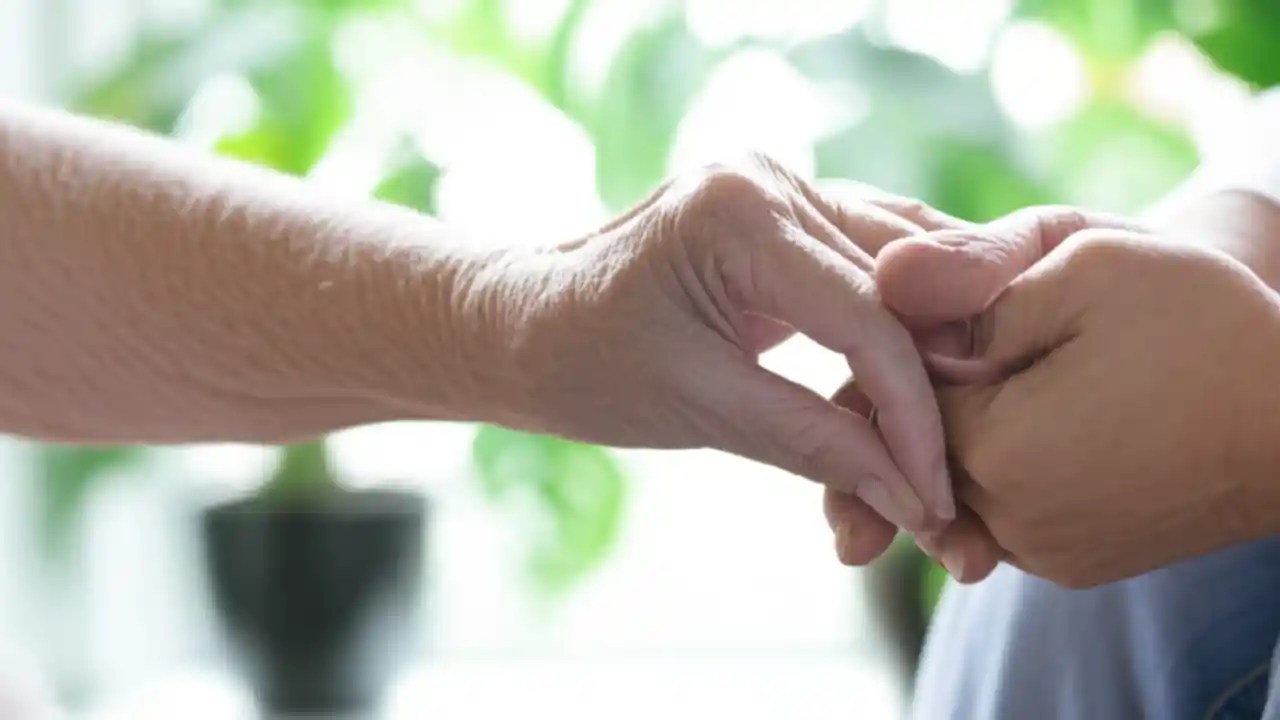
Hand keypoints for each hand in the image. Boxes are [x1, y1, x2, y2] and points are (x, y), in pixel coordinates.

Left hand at [485, 155, 956, 530]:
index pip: (869, 315)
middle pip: (903, 287)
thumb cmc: (580, 362)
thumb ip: (811, 443)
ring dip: (930, 360)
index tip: (933, 496)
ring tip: (948, 445)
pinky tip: (927, 391)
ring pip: (904, 276)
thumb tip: (911, 496)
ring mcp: (784, 191)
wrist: (521, 328)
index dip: (911, 414)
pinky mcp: (787, 221)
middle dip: (934, 388)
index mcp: (740, 208)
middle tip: (956, 483)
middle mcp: (773, 179)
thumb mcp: (695, 407)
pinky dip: (898, 337)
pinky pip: (870, 276)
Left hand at [923, 224, 1279, 586]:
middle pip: (918, 440)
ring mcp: (1041, 551)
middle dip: (938, 384)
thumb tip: (884, 276)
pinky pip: (1000, 510)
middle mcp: (1006, 519)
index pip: (893, 389)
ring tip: (1040, 373)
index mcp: (994, 446)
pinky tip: (1053, 418)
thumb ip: (975, 274)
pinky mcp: (1074, 564)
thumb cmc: (1205, 327)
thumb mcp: (1089, 263)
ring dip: (971, 425)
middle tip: (1008, 333)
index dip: (911, 337)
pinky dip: (1005, 465)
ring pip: (954, 477)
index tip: (959, 300)